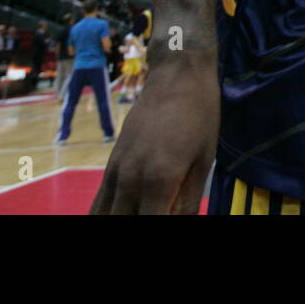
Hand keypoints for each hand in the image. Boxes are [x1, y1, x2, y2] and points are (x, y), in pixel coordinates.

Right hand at [90, 56, 218, 213]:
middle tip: (157, 213)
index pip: (151, 225)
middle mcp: (130, 179)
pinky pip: (99, 202)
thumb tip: (177, 221)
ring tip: (143, 210)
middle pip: (120, 223)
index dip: (161, 228)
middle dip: (137, 223)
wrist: (176, 76)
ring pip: (103, 216)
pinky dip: (108, 214)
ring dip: (122, 218)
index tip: (170, 218)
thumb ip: (187, 201)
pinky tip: (125, 211)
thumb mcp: (204, 161)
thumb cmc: (200, 117)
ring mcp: (115, 172)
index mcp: (159, 180)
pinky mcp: (110, 165)